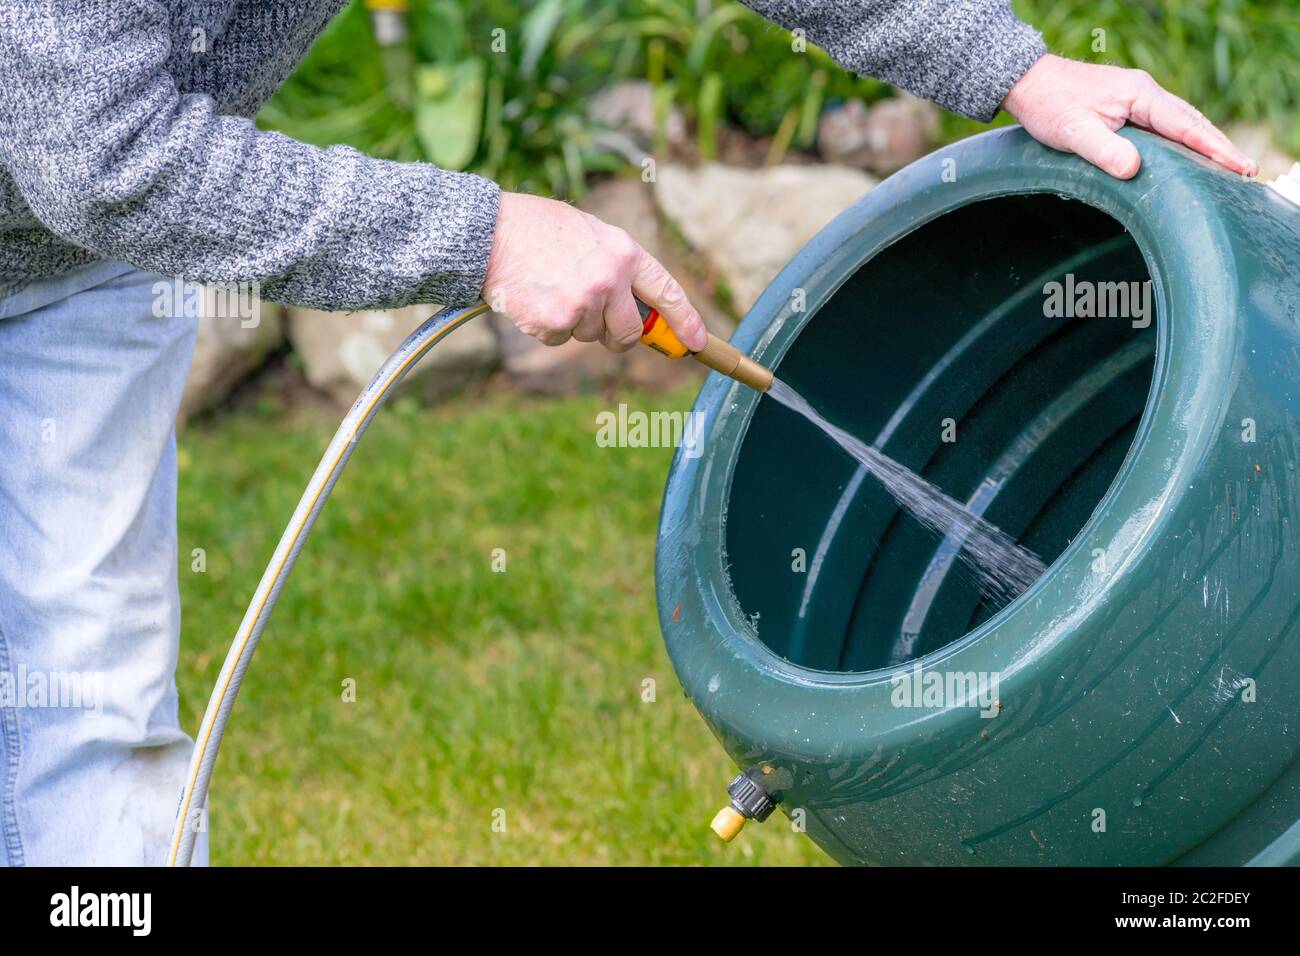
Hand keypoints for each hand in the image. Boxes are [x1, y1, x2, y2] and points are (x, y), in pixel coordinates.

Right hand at [483, 192, 706, 352]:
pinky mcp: (554, 323)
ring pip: (590, 335)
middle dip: (617, 334)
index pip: (667, 293)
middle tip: (597, 320)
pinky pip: (560, 339)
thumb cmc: (539, 229)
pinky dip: (548, 326)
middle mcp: (609, 280)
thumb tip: (640, 308)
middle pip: (628, 333)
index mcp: (624, 253)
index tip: (696, 343)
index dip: (685, 322)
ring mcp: (582, 304)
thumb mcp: (591, 233)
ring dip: (574, 322)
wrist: (489, 233)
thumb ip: (618, 266)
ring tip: (552, 288)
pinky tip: (535, 298)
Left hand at [1002, 54, 1257, 180]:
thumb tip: (1134, 169)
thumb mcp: (1073, 132)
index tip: (1238, 166)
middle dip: (1219, 147)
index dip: (1213, 148)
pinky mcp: (1127, 106)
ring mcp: (1137, 98)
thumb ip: (1104, 150)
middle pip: (1192, 122)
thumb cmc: (1050, 106)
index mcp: (1140, 96)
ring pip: (1180, 122)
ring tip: (1228, 166)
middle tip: (1246, 171)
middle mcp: (1145, 93)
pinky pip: (1164, 125)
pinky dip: (1183, 139)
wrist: (1030, 82)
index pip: (1186, 125)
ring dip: (1204, 143)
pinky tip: (1189, 155)